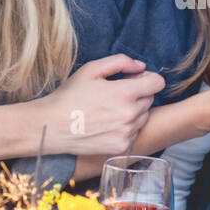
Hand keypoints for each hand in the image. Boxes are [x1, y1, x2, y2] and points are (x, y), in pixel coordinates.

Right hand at [41, 54, 165, 155]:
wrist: (51, 126)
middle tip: (115, 94)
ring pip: (143, 117)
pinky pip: (134, 133)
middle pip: (150, 99)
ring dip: (133, 111)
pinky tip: (107, 124)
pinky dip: (126, 127)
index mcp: (124, 93)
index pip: (158, 83)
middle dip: (138, 94)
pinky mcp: (120, 147)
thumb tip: (141, 66)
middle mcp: (129, 115)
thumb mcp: (91, 69)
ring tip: (110, 110)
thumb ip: (120, 62)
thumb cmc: (69, 96)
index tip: (134, 80)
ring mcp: (126, 133)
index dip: (147, 78)